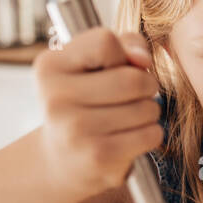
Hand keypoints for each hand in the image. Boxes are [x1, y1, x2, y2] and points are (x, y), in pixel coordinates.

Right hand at [34, 29, 162, 198]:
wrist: (61, 159)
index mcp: (50, 66)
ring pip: (146, 108)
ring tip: (131, 117)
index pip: (105, 42)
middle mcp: (56, 98)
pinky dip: (151, 133)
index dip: (123, 54)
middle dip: (147, 84)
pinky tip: (132, 136)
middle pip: (132, 78)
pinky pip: (150, 134)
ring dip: (150, 111)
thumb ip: (124, 45)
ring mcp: (76, 130)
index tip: (117, 68)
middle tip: (137, 94)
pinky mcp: (98, 157)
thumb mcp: (93, 64)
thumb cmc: (85, 100)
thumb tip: (143, 59)